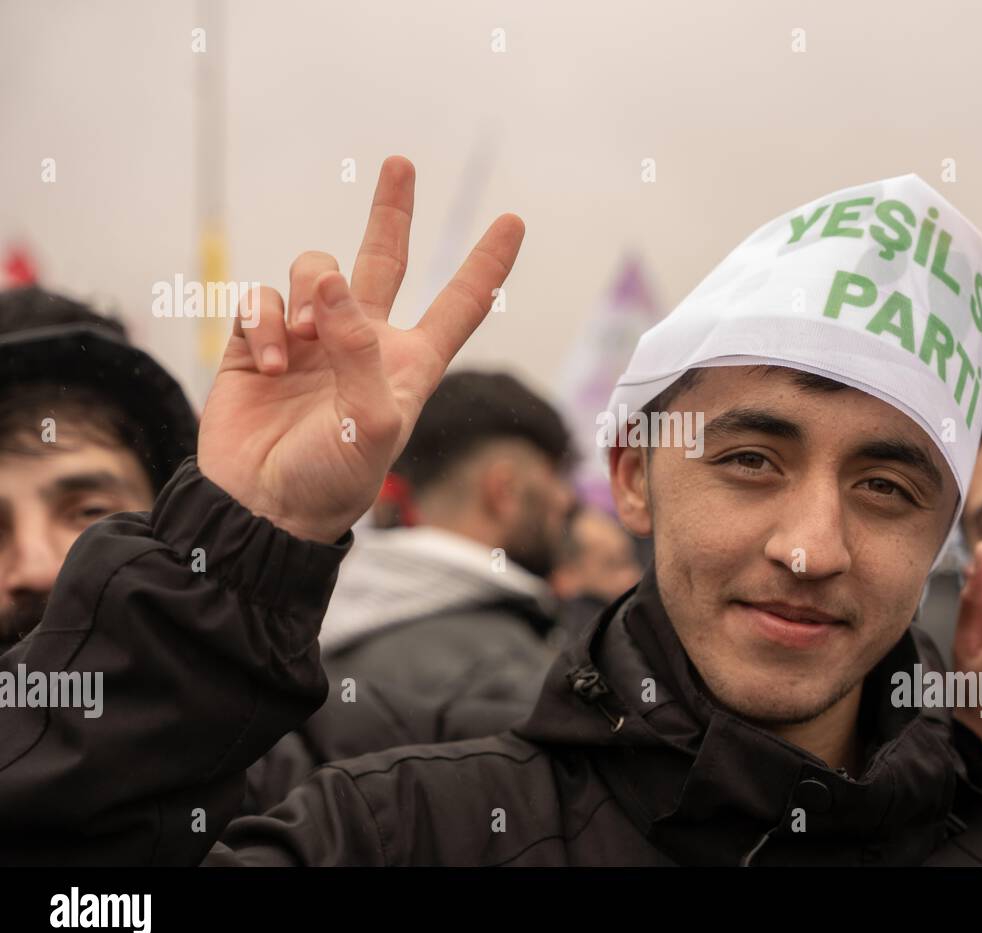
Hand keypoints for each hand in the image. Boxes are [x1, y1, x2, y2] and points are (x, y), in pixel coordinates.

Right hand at [197, 156, 523, 542]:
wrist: (259, 509)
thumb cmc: (330, 481)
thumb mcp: (369, 424)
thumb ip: (359, 350)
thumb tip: (331, 282)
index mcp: (408, 363)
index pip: (459, 304)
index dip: (487, 265)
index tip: (514, 222)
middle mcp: (362, 341)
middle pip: (385, 260)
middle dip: (393, 212)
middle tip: (401, 163)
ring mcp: (310, 338)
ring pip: (314, 271)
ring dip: (306, 296)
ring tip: (299, 347)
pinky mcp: (258, 342)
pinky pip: (260, 298)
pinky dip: (262, 323)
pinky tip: (267, 365)